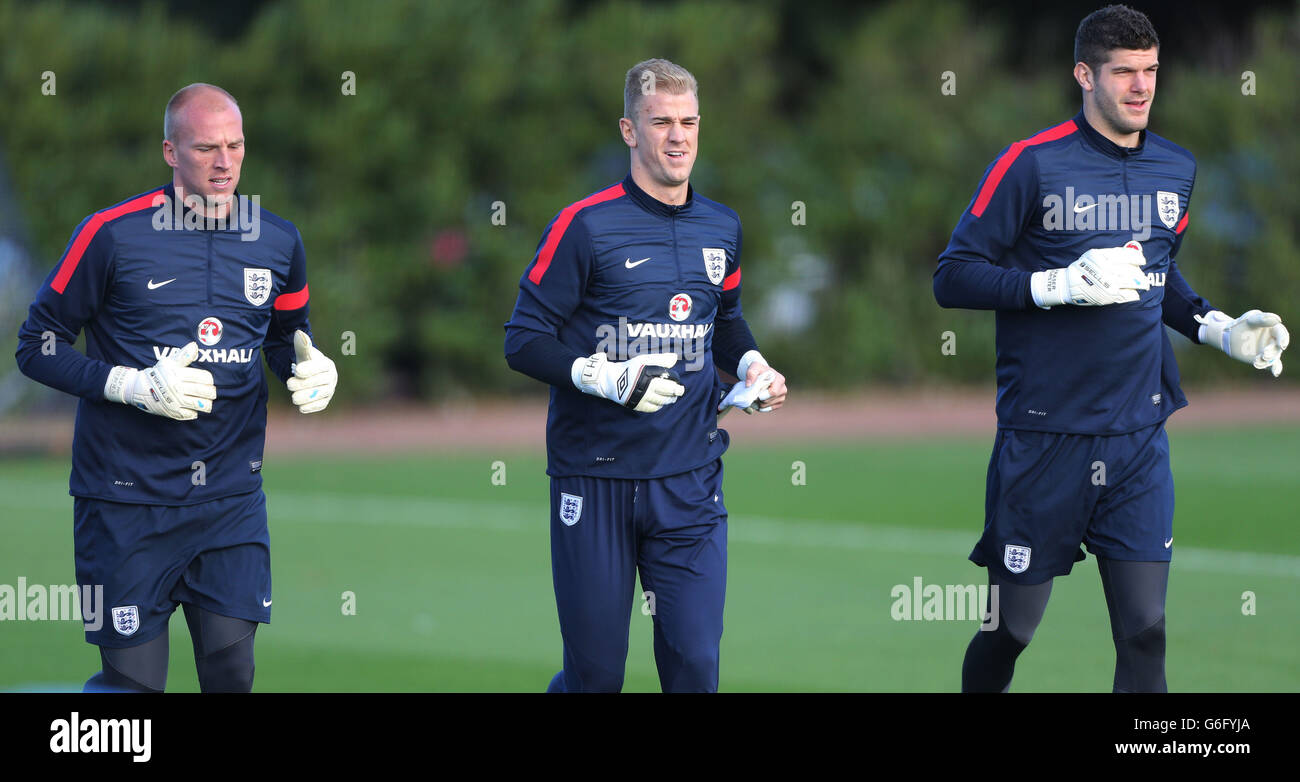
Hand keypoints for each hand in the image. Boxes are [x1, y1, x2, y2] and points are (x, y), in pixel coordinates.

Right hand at [104, 341, 215, 419]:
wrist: (138, 389)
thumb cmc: (157, 374)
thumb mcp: (169, 362)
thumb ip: (183, 356)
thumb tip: (195, 346)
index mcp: (178, 374)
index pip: (202, 377)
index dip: (209, 380)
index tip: (209, 381)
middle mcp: (177, 387)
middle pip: (203, 391)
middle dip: (211, 392)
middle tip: (212, 393)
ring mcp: (175, 400)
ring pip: (199, 404)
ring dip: (207, 404)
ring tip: (208, 402)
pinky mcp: (172, 411)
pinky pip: (190, 414)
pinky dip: (195, 412)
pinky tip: (195, 409)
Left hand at [287, 330, 337, 412]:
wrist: (308, 375)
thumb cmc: (305, 362)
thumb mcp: (302, 353)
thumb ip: (302, 344)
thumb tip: (299, 333)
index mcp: (327, 365)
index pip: (320, 368)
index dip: (309, 370)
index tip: (297, 371)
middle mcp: (331, 378)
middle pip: (318, 382)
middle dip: (303, 384)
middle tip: (289, 384)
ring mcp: (329, 390)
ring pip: (319, 395)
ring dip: (306, 397)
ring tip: (294, 398)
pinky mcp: (325, 401)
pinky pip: (319, 405)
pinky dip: (311, 407)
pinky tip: (302, 407)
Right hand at [572, 351, 684, 412]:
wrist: (611, 380)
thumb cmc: (630, 368)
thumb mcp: (643, 360)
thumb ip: (660, 359)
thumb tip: (675, 358)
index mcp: (648, 374)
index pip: (667, 378)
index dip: (675, 380)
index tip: (678, 382)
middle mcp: (646, 386)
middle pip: (667, 391)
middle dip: (676, 391)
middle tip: (680, 391)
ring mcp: (642, 397)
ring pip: (661, 401)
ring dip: (669, 399)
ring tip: (672, 397)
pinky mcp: (638, 405)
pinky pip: (653, 408)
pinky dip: (659, 406)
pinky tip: (661, 402)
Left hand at [743, 361, 786, 411]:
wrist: (762, 374)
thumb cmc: (759, 371)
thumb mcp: (754, 367)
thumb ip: (751, 373)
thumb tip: (749, 385)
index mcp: (780, 380)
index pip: (773, 392)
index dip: (762, 395)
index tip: (756, 393)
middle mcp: (783, 389)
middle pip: (770, 400)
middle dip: (759, 399)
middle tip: (754, 394)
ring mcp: (782, 396)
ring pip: (769, 406)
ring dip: (760, 403)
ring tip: (756, 396)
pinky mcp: (779, 402)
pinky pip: (770, 409)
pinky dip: (762, 407)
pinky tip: (759, 401)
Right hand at [1030, 241, 1148, 307]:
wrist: (1067, 285)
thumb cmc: (1082, 268)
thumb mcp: (1094, 255)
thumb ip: (1111, 254)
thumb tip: (1132, 254)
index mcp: (1104, 257)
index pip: (1127, 256)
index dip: (1137, 258)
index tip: (1142, 261)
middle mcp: (1107, 269)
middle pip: (1131, 270)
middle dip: (1140, 274)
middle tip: (1143, 277)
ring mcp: (1109, 282)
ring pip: (1132, 282)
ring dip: (1140, 284)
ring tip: (1143, 285)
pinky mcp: (1108, 295)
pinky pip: (1127, 295)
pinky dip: (1133, 295)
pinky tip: (1134, 294)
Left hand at [1195, 309, 1289, 376]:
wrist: (1229, 336)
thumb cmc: (1241, 324)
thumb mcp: (1250, 319)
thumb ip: (1262, 319)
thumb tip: (1278, 320)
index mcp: (1273, 329)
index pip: (1282, 334)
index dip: (1283, 339)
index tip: (1281, 344)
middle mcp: (1274, 340)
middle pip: (1277, 348)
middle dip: (1272, 352)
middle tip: (1264, 354)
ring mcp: (1269, 350)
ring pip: (1274, 357)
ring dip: (1267, 361)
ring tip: (1255, 362)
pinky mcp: (1263, 359)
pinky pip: (1272, 365)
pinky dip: (1275, 369)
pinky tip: (1275, 373)